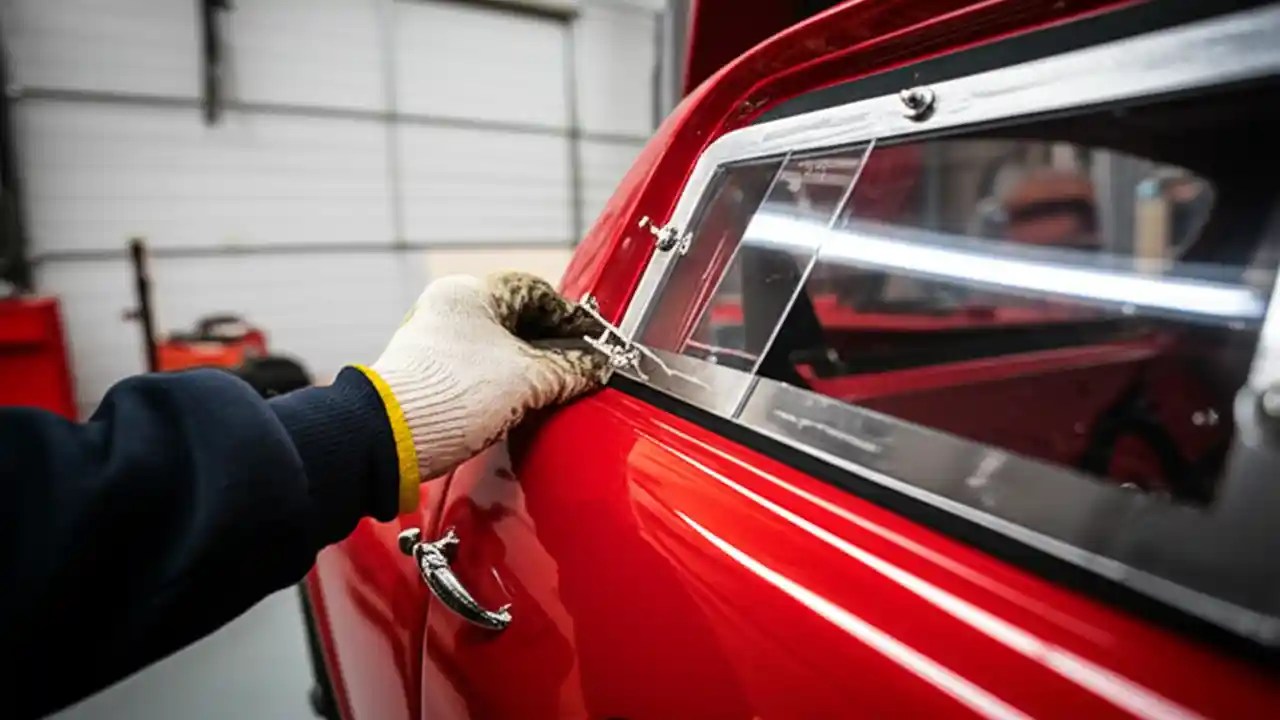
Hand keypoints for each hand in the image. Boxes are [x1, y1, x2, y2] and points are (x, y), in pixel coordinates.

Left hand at [368, 271, 607, 480]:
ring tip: (552, 390)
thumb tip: (593, 367)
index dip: (572, 318)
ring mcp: (437, 345)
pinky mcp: (431, 378)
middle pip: (517, 322)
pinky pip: (480, 374)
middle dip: (551, 346)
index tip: (594, 340)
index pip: (537, 292)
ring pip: (498, 350)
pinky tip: (519, 407)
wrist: (390, 439)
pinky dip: (504, 387)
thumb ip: (568, 369)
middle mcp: (449, 312)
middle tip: (578, 367)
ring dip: (528, 369)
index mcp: (470, 293)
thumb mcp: (527, 378)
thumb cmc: (447, 395)